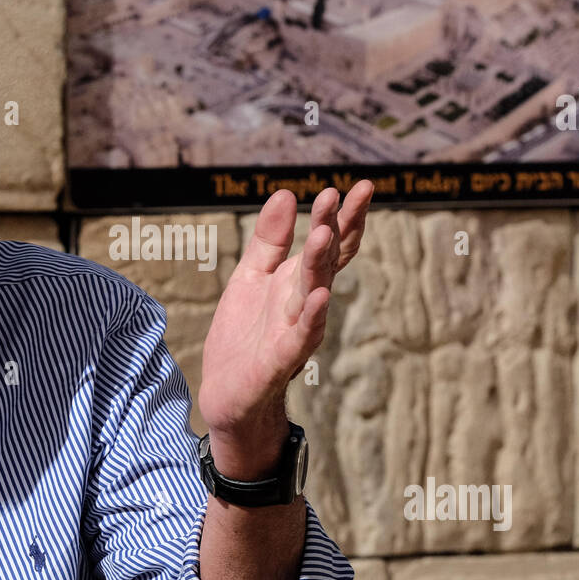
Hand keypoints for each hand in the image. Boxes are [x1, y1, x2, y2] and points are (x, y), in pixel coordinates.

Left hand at [198, 181, 372, 474]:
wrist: (227, 392)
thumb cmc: (244, 335)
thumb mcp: (251, 277)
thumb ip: (269, 240)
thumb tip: (284, 193)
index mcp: (298, 281)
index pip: (329, 245)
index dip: (341, 217)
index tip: (351, 187)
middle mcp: (306, 302)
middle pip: (325, 261)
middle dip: (333, 229)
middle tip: (337, 196)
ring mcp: (298, 329)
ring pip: (313, 291)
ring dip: (320, 263)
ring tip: (324, 233)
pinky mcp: (282, 357)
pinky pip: (302, 334)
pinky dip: (313, 315)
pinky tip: (321, 295)